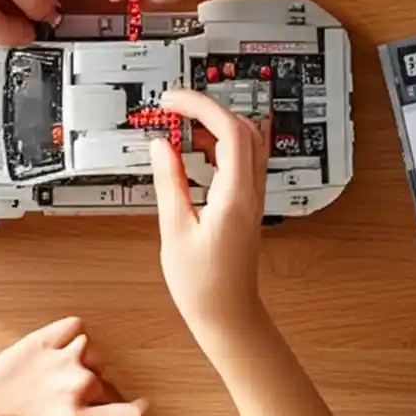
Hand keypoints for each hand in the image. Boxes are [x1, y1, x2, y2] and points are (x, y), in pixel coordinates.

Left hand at [0, 318, 144, 415]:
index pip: (123, 415)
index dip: (134, 413)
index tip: (138, 410)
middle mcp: (73, 386)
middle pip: (106, 387)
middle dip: (97, 397)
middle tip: (70, 407)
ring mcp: (59, 359)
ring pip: (94, 357)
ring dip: (87, 367)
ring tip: (62, 380)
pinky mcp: (43, 340)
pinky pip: (76, 328)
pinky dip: (75, 337)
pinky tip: (64, 351)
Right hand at [150, 89, 268, 328]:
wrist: (227, 314)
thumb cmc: (203, 285)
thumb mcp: (175, 231)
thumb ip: (169, 182)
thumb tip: (161, 147)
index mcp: (235, 196)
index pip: (229, 130)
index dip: (200, 106)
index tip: (173, 101)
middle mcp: (251, 193)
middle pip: (244, 129)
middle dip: (209, 109)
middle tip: (175, 107)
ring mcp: (253, 198)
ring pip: (248, 142)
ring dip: (217, 125)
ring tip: (182, 126)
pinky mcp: (247, 205)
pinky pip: (243, 161)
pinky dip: (221, 145)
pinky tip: (196, 151)